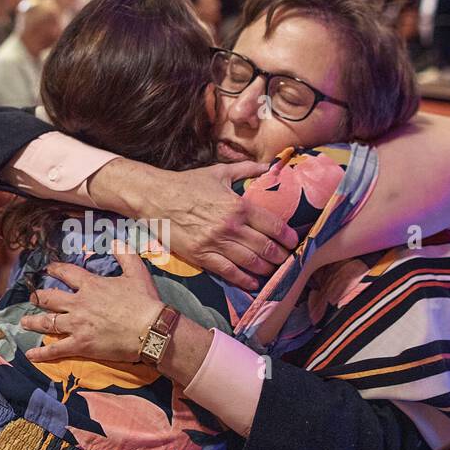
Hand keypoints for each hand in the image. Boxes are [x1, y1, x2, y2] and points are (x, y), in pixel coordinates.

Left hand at [23, 247, 164, 363]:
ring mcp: (77, 325)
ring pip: (48, 322)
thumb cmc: (144, 301)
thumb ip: (125, 254)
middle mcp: (79, 303)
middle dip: (39, 297)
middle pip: (50, 298)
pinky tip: (30, 355)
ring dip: (34, 322)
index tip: (48, 268)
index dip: (55, 269)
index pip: (67, 273)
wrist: (150, 330)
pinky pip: (56, 349)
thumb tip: (116, 240)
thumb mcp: (137, 272)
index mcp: (91, 285)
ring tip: (24, 322)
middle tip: (32, 297)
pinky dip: (42, 353)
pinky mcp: (81, 345)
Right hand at [117, 159, 298, 290]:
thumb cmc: (187, 184)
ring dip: (265, 269)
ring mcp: (215, 243)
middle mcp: (230, 226)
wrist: (156, 197)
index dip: (287, 237)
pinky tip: (252, 283)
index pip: (272, 225)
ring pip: (249, 262)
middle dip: (280, 256)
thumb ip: (246, 170)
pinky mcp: (201, 255)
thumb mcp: (219, 172)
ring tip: (272, 271)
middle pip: (265, 247)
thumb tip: (268, 166)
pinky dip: (243, 280)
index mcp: (238, 206)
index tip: (294, 242)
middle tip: (287, 260)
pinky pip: (228, 272)